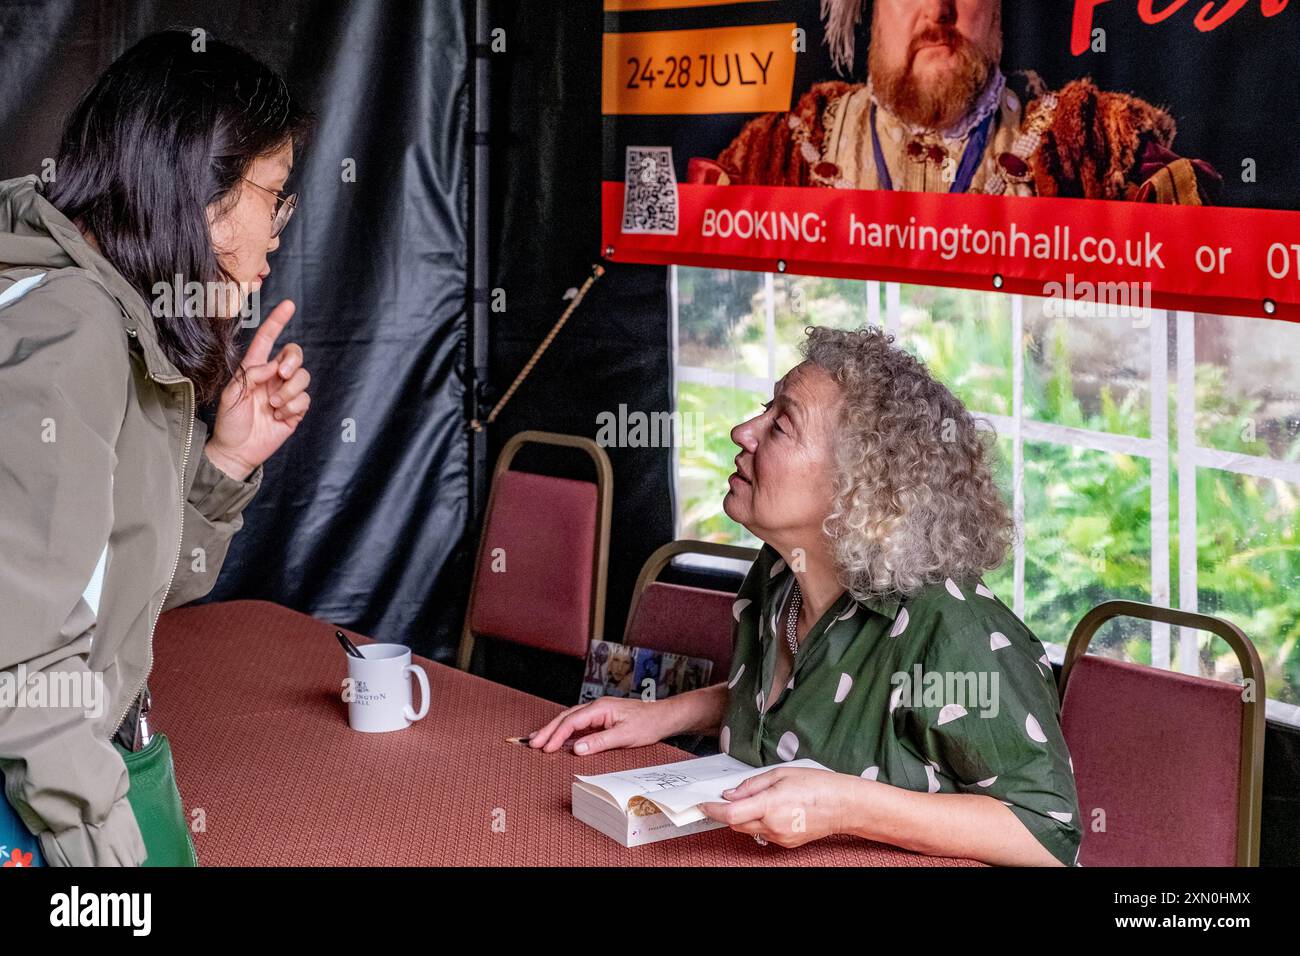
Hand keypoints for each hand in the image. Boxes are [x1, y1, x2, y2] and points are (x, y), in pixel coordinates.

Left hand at [206, 300, 310, 479]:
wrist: (237, 451)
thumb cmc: (229, 422)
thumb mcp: (232, 393)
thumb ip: (251, 374)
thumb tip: (274, 367)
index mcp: (254, 368)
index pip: (268, 339)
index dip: (278, 321)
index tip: (288, 305)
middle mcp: (272, 377)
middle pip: (294, 354)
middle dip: (292, 361)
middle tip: (282, 375)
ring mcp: (285, 393)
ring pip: (303, 377)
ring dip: (289, 391)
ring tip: (273, 405)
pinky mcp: (295, 410)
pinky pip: (304, 399)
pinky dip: (292, 407)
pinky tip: (279, 417)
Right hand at [527, 697, 682, 754]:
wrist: (662, 717)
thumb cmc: (647, 724)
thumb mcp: (624, 736)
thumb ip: (599, 741)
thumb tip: (576, 748)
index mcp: (600, 708)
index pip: (572, 721)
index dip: (556, 735)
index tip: (546, 747)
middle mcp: (596, 707)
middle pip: (565, 718)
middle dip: (548, 730)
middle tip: (532, 743)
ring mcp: (597, 712)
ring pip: (569, 720)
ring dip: (553, 730)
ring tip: (537, 740)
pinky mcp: (601, 719)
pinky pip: (578, 724)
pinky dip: (565, 731)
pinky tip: (557, 739)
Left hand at [698, 767, 863, 848]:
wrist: (843, 805)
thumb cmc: (816, 784)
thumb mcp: (780, 774)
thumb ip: (751, 785)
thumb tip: (730, 794)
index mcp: (769, 805)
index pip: (729, 814)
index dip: (712, 809)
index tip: (703, 803)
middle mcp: (772, 825)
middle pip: (735, 824)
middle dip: (727, 811)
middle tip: (727, 797)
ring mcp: (779, 837)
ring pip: (749, 829)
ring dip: (744, 817)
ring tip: (755, 800)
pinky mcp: (787, 843)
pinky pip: (764, 833)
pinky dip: (760, 822)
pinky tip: (772, 809)